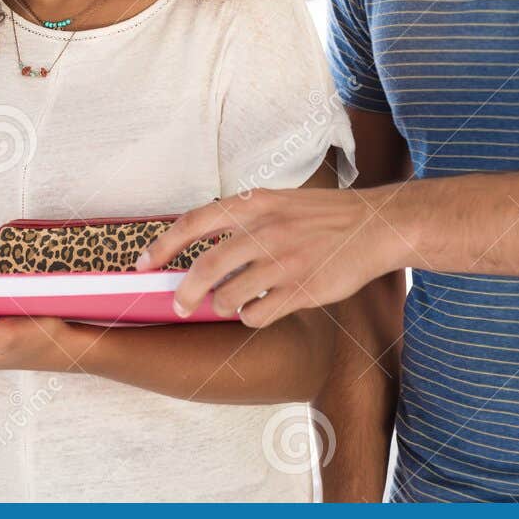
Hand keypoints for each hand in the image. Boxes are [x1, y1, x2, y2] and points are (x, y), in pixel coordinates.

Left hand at [134, 186, 394, 326]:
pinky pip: (257, 315)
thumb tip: (196, 250)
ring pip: (227, 298)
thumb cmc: (322, 216)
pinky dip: (250, 317)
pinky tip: (260, 309)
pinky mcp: (302, 290)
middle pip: (204, 270)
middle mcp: (264, 231)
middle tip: (178, 306)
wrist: (375, 225)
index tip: (143, 265)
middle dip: (183, 294)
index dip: (161, 246)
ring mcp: (283, 262)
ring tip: (232, 302)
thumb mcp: (277, 201)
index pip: (192, 224)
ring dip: (222, 306)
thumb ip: (240, 220)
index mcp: (253, 204)